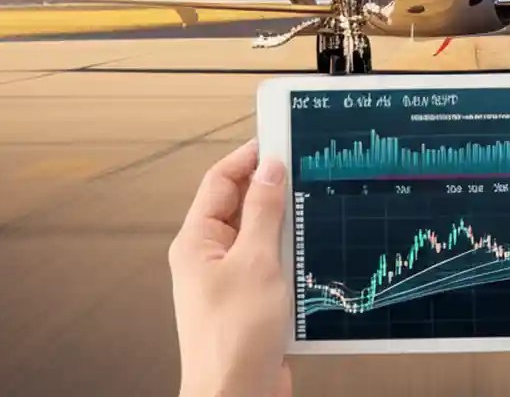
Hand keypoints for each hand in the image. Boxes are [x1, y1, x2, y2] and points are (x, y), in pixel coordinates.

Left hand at [169, 140, 291, 396]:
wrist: (239, 396)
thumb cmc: (232, 341)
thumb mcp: (255, 262)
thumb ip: (264, 212)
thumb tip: (269, 170)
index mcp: (196, 242)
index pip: (219, 181)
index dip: (248, 158)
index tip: (278, 139)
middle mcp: (209, 259)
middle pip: (241, 206)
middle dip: (271, 188)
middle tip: (304, 170)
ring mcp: (230, 281)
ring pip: (261, 236)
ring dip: (285, 224)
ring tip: (312, 212)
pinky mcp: (252, 302)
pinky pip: (273, 264)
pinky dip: (292, 254)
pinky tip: (313, 253)